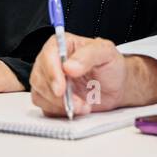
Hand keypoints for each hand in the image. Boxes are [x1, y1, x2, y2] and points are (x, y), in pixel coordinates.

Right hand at [30, 33, 156, 116]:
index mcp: (62, 45)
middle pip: (39, 77)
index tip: (61, 88)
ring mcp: (49, 80)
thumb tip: (69, 66)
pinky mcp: (50, 97)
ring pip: (39, 94)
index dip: (51, 73)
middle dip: (57, 95)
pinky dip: (60, 111)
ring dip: (60, 105)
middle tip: (76, 102)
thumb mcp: (106, 53)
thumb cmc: (110, 66)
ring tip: (82, 105)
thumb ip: (88, 55)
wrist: (116, 86)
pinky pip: (45, 107)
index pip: (47, 55)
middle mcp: (52, 61)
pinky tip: (76, 108)